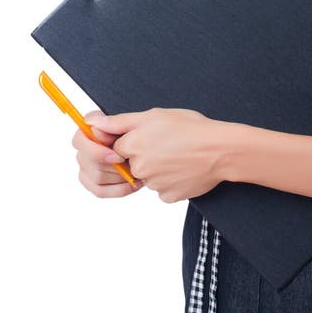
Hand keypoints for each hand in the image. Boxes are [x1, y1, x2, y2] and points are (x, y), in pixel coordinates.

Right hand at [72, 110, 142, 197]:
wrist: (153, 146)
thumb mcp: (135, 123)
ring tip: (135, 171)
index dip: (97, 150)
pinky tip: (133, 183)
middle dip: (113, 165)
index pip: (79, 141)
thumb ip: (114, 122)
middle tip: (130, 163)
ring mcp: (87, 167)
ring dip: (118, 176)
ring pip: (96, 177)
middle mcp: (84, 149)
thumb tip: (92, 122)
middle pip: (88, 162)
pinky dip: (119, 189)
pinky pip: (100, 191)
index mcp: (89, 130)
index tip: (119, 154)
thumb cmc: (143, 132)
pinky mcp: (95, 183)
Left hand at [85, 108, 230, 203]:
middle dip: (145, 154)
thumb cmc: (191, 128)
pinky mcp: (167, 196)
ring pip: (148, 176)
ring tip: (179, 154)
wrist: (221, 150)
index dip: (135, 139)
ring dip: (158, 168)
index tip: (152, 135)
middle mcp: (138, 168)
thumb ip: (119, 121)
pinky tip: (184, 168)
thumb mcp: (155, 115)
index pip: (118, 147)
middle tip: (168, 144)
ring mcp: (153, 185)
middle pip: (132, 163)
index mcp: (132, 145)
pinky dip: (170, 180)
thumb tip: (90, 122)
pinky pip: (162, 189)